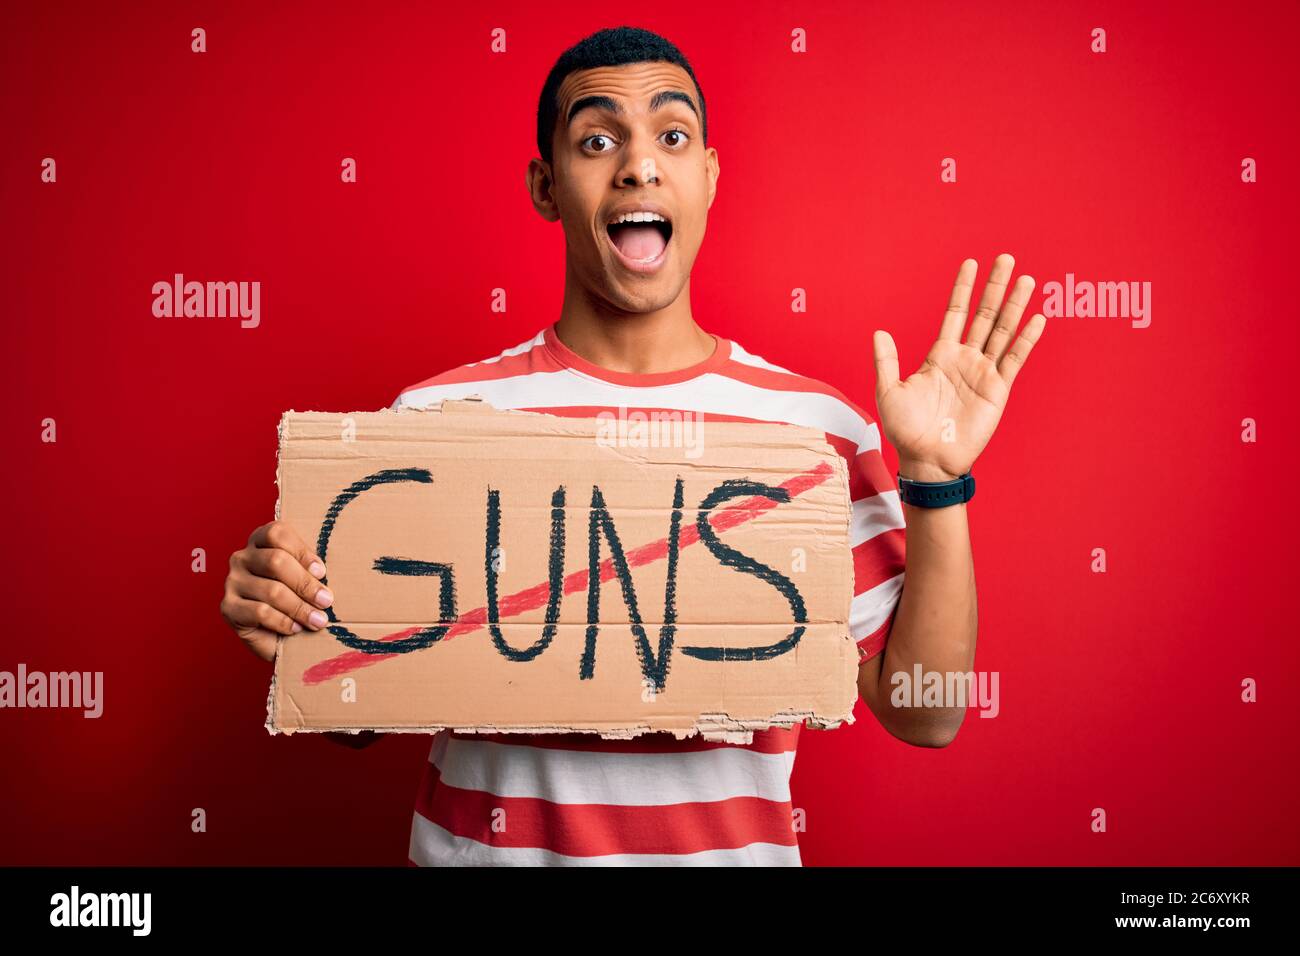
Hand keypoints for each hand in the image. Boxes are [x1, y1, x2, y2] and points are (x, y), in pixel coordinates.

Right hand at [220, 520, 333, 661]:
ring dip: (300, 608)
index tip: (321, 572)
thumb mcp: (307, 578)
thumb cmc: (297, 599)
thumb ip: (313, 569)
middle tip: (326, 601)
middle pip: (276, 561)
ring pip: (271, 590)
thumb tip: (326, 574)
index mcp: (261, 541)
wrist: (278, 637)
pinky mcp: (228, 607)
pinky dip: (283, 621)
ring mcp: (233, 581)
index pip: (277, 533)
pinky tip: (296, 628)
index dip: (302, 551)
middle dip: (306, 583)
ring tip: (318, 620)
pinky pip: (260, 612)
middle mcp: (242, 557)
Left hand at [872, 254, 1045, 481]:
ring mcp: (983, 373)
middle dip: (994, 287)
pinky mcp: (997, 390)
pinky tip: (1037, 317)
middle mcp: (965, 359)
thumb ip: (887, 361)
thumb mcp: (889, 392)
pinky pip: (1014, 359)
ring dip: (1015, 305)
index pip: (955, 313)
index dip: (962, 289)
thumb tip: (879, 332)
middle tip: (1005, 259)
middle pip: (984, 315)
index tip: (970, 264)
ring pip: (1003, 331)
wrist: (926, 460)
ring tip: (1026, 279)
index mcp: (940, 356)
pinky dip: (1026, 339)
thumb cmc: (906, 430)